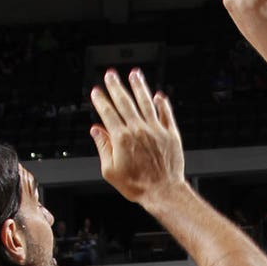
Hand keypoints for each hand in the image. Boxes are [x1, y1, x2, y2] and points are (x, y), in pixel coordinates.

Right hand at [88, 68, 184, 203]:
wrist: (163, 191)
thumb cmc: (136, 185)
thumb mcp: (110, 171)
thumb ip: (103, 147)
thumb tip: (96, 130)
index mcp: (122, 138)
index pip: (108, 113)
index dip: (101, 100)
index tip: (96, 91)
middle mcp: (139, 130)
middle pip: (125, 102)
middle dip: (116, 87)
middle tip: (110, 75)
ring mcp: (156, 130)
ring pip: (146, 103)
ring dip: (139, 87)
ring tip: (134, 74)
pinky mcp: (171, 134)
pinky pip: (166, 114)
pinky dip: (162, 104)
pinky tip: (158, 95)